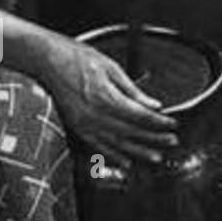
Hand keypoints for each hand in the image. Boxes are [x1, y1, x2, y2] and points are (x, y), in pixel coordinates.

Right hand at [43, 38, 177, 166]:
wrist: (49, 61)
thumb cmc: (77, 59)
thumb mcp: (111, 67)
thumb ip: (133, 90)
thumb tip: (152, 104)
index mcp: (105, 97)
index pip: (140, 115)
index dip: (158, 122)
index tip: (171, 124)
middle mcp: (95, 114)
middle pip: (131, 131)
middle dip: (154, 138)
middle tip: (171, 141)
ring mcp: (85, 123)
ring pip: (117, 143)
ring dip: (138, 151)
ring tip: (155, 157)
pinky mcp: (77, 127)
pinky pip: (98, 146)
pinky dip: (114, 155)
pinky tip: (126, 162)